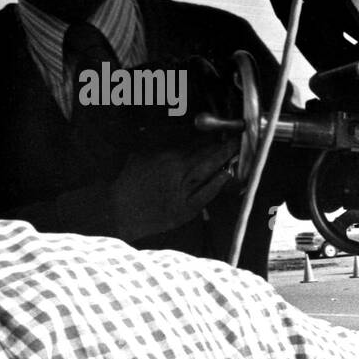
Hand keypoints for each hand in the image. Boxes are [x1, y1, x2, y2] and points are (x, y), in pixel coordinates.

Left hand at [110, 139, 238, 241]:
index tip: (239, 143)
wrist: (118, 211)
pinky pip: (166, 150)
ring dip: (195, 149)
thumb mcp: (188, 210)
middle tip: (226, 145)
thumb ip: (210, 190)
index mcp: (186, 171)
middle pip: (200, 146)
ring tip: (201, 157)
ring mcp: (156, 152)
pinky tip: (173, 168)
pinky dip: (175, 155)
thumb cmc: (156, 216)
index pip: (213, 155)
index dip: (228, 148)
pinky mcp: (144, 152)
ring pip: (184, 146)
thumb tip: (227, 173)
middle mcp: (172, 156)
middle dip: (214, 145)